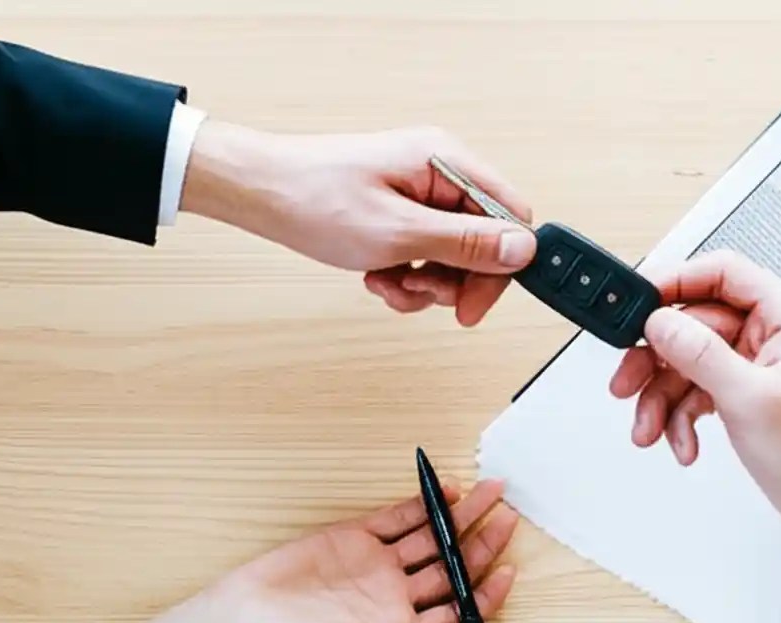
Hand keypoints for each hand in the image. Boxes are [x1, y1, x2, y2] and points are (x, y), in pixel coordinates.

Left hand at [181, 122, 536, 325]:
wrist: (259, 193)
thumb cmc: (314, 198)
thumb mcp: (399, 232)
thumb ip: (466, 243)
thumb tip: (521, 249)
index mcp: (447, 161)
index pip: (510, 217)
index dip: (498, 268)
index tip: (472, 303)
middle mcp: (439, 171)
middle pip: (483, 241)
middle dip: (454, 279)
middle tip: (422, 295)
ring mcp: (420, 192)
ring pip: (453, 255)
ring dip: (425, 283)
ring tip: (389, 282)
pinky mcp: (401, 211)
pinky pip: (426, 254)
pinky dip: (407, 276)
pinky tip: (378, 277)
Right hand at [206, 479, 517, 622]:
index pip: (458, 611)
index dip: (486, 591)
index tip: (508, 569)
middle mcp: (394, 600)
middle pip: (453, 568)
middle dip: (482, 542)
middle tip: (506, 514)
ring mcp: (376, 568)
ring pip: (431, 538)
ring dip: (460, 518)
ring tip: (488, 493)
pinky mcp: (353, 540)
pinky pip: (398, 518)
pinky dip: (422, 504)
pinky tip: (445, 492)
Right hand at [609, 251, 780, 556]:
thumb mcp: (750, 399)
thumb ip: (700, 353)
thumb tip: (660, 321)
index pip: (722, 273)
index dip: (676, 282)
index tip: (638, 305)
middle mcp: (772, 332)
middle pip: (693, 322)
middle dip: (656, 359)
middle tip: (627, 382)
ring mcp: (756, 362)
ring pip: (687, 361)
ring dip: (662, 397)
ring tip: (651, 430)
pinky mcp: (743, 389)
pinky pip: (695, 389)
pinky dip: (680, 416)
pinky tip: (683, 442)